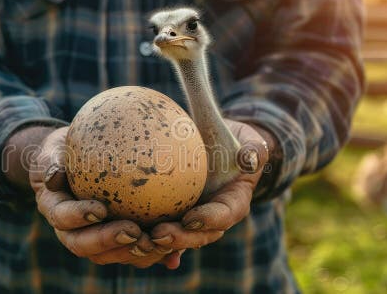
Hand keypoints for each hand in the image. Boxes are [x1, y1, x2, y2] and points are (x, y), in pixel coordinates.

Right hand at [28, 127, 169, 267]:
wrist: (74, 162)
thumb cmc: (64, 150)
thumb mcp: (54, 149)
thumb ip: (52, 160)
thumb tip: (53, 175)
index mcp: (56, 210)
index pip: (63, 219)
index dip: (78, 218)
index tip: (99, 209)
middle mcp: (72, 231)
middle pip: (86, 246)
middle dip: (110, 243)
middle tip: (134, 233)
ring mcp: (96, 239)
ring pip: (111, 254)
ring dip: (133, 253)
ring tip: (157, 242)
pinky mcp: (119, 241)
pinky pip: (135, 250)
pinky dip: (154, 254)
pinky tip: (175, 253)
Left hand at [150, 120, 269, 252]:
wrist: (219, 150)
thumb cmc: (234, 141)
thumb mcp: (248, 141)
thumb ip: (253, 149)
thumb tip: (249, 157)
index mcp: (234, 202)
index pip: (225, 214)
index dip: (210, 220)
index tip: (192, 218)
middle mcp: (215, 217)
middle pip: (200, 235)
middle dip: (181, 239)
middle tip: (159, 235)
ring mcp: (196, 221)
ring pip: (181, 239)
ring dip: (163, 244)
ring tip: (143, 241)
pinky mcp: (178, 219)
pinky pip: (165, 233)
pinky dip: (151, 242)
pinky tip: (133, 245)